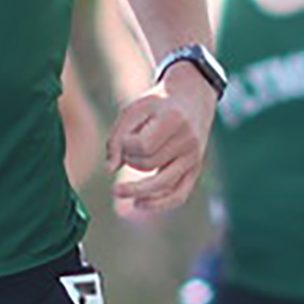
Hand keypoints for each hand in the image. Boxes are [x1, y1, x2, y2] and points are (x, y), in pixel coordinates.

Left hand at [106, 79, 214, 214]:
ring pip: (163, 184)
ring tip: (116, 191)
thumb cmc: (157, 105)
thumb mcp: (134, 110)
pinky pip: (179, 194)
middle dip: (130, 160)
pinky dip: (160, 203)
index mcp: (173, 120)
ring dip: (137, 189)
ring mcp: (193, 157)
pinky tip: (139, 204)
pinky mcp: (195, 169)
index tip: (124, 137)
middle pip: (149, 164)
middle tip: (127, 149)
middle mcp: (187, 141)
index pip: (143, 145)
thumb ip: (117, 137)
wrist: (191, 99)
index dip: (126, 146)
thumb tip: (108, 169)